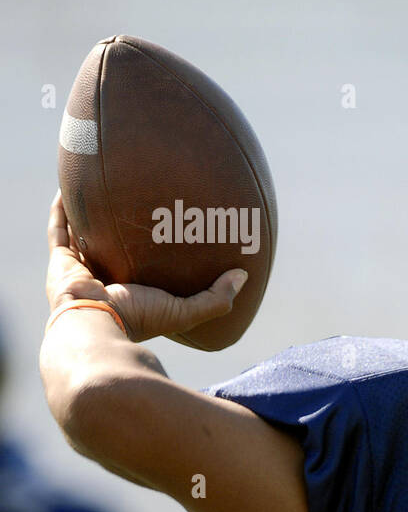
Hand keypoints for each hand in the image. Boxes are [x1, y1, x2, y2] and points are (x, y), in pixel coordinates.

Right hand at [45, 190, 245, 341]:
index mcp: (129, 294)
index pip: (141, 271)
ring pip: (82, 235)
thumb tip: (243, 276)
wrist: (94, 325)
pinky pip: (59, 228)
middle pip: (111, 249)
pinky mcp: (60, 260)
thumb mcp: (185, 311)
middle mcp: (103, 281)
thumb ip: (216, 297)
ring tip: (99, 187)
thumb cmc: (138, 320)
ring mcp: (79, 270)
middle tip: (135, 201)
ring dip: (87, 214)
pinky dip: (64, 209)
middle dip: (118, 228)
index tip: (168, 231)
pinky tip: (71, 186)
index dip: (151, 255)